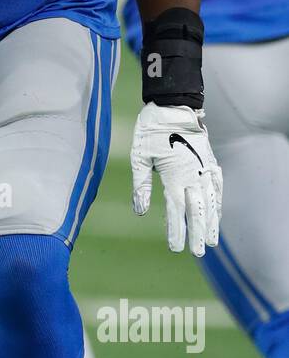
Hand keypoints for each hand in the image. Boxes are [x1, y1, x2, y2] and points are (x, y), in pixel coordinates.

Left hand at [130, 103, 221, 256]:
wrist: (175, 105)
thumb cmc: (152, 129)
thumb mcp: (139, 155)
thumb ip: (140, 185)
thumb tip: (140, 211)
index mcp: (175, 175)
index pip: (176, 209)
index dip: (177, 230)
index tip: (176, 248)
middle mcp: (194, 174)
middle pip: (198, 210)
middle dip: (198, 233)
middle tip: (198, 252)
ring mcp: (205, 168)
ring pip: (212, 201)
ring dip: (212, 222)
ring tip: (212, 241)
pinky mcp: (211, 162)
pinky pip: (218, 187)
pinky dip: (218, 203)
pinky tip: (218, 214)